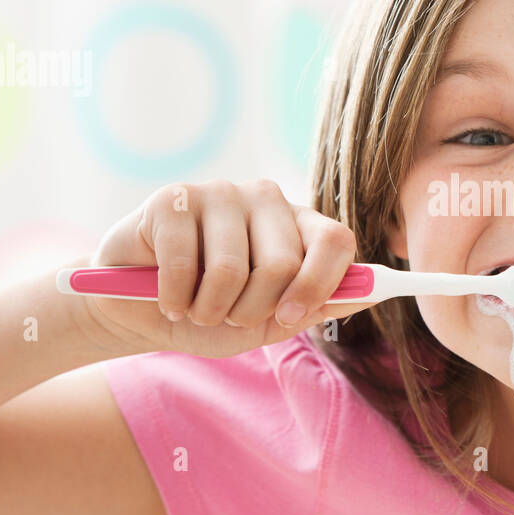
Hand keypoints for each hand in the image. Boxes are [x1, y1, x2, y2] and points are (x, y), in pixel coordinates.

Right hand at [79, 179, 373, 358]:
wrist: (140, 315)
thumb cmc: (211, 314)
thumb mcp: (270, 322)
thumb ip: (318, 304)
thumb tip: (373, 293)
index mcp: (298, 224)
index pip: (336, 241)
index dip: (317, 286)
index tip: (288, 317)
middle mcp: (266, 199)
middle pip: (283, 263)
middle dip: (251, 310)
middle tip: (225, 316)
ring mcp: (219, 192)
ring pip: (233, 270)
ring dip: (209, 309)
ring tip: (195, 307)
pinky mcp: (172, 200)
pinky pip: (185, 266)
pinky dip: (174, 300)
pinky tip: (165, 298)